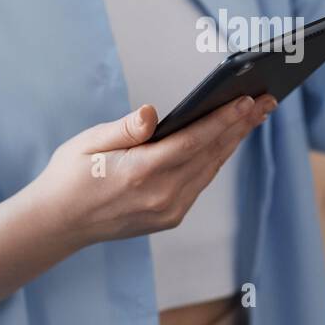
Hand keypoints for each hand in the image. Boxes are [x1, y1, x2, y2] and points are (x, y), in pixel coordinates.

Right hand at [20, 93, 276, 251]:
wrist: (57, 224)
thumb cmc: (70, 175)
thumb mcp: (87, 144)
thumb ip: (124, 129)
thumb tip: (153, 113)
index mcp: (140, 173)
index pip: (194, 141)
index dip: (225, 119)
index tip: (249, 100)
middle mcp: (161, 196)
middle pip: (211, 154)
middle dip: (240, 125)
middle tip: (266, 99)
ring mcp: (168, 211)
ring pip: (210, 168)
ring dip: (233, 140)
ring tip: (254, 115)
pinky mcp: (170, 217)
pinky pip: (200, 182)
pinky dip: (216, 158)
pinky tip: (227, 139)